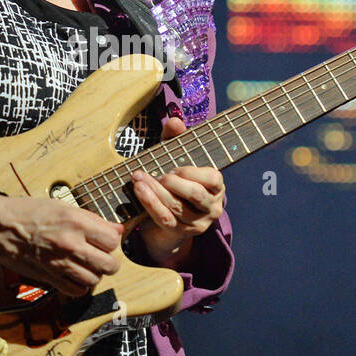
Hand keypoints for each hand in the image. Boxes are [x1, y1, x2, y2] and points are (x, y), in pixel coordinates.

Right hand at [0, 195, 123, 295]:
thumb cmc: (28, 212)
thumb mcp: (63, 206)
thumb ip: (92, 220)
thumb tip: (116, 228)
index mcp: (76, 222)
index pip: (113, 240)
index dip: (112, 240)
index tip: (105, 240)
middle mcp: (71, 244)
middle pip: (110, 264)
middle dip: (109, 260)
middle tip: (101, 255)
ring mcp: (60, 263)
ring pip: (95, 279)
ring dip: (95, 274)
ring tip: (88, 265)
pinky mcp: (49, 277)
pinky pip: (76, 291)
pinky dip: (80, 286)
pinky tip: (76, 276)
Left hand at [131, 116, 224, 267]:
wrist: (167, 218)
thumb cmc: (174, 182)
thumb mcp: (175, 158)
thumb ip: (176, 139)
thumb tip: (174, 121)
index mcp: (216, 186)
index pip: (212, 178)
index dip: (191, 172)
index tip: (174, 167)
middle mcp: (212, 207)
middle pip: (195, 194)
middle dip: (172, 182)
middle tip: (156, 174)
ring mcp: (197, 223)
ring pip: (177, 208)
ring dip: (155, 192)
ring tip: (138, 178)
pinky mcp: (181, 234)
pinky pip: (165, 219)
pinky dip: (150, 204)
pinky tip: (139, 192)